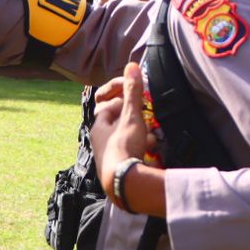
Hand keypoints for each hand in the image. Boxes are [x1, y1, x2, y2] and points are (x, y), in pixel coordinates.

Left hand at [91, 62, 155, 196]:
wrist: (124, 183)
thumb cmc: (124, 147)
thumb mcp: (131, 116)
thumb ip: (133, 92)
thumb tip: (132, 66)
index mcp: (99, 127)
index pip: (108, 106)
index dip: (123, 100)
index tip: (136, 100)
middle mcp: (101, 141)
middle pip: (120, 123)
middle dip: (136, 120)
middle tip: (146, 119)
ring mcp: (110, 155)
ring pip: (128, 138)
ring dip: (142, 135)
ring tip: (151, 137)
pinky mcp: (120, 167)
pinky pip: (133, 152)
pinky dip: (142, 149)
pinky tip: (151, 151)